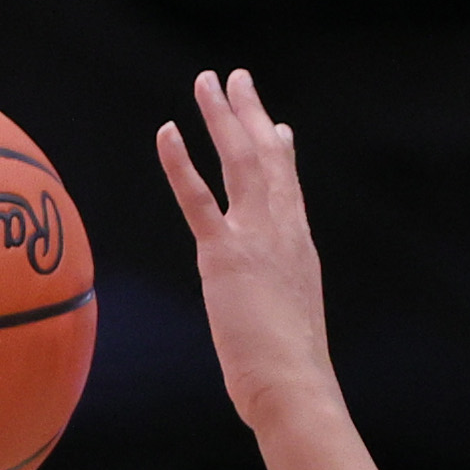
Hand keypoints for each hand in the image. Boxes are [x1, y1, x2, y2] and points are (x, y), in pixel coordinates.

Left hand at [156, 70, 338, 430]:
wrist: (295, 389)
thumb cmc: (294, 378)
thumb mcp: (293, 328)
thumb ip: (283, 306)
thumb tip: (278, 321)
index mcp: (300, 253)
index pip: (290, 191)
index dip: (282, 155)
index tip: (279, 128)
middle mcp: (283, 234)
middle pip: (268, 159)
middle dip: (252, 114)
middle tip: (237, 80)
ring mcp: (256, 240)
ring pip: (239, 161)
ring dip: (222, 116)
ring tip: (207, 82)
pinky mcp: (224, 256)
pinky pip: (197, 198)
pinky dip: (180, 161)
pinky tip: (169, 130)